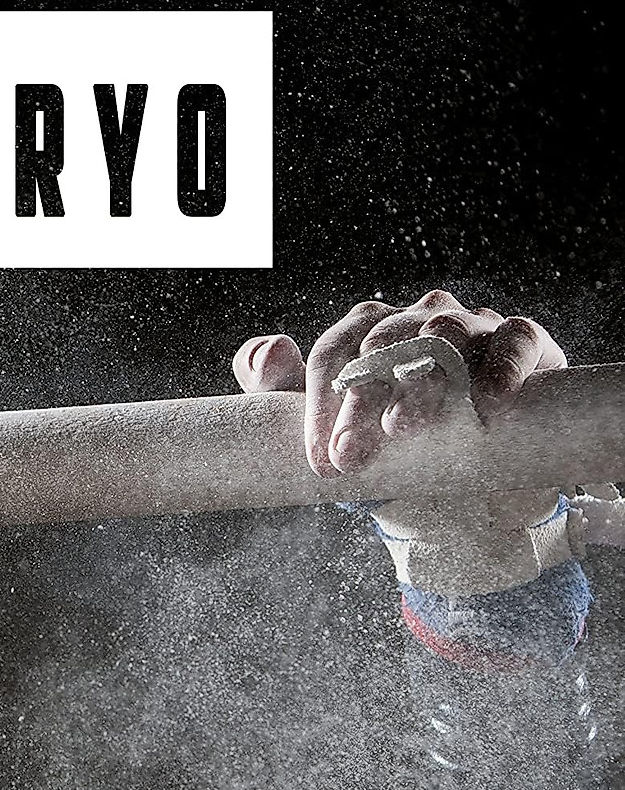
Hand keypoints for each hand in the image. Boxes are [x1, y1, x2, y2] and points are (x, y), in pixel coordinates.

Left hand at [230, 289, 566, 476]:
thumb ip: (274, 387)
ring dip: (420, 380)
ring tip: (400, 426)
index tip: (319, 461)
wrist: (463, 471)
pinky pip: (514, 339)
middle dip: (360, 401)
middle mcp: (415, 318)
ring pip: (444, 334)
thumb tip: (269, 350)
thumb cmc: (383, 439)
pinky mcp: (521, 343)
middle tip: (349, 457)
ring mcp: (470, 326)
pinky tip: (489, 399)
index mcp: (365, 331)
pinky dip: (503, 364)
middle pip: (382, 345)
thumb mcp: (324, 422)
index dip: (320, 405)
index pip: (334, 352)